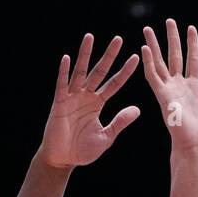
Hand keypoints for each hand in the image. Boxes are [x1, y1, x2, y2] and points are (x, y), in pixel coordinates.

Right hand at [42, 34, 139, 167]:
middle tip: (118, 39)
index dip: (124, 71)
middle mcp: (86, 96)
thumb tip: (138, 109)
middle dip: (109, 56)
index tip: (136, 57)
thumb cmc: (82, 150)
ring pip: (80, 72)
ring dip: (85, 54)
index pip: (114, 83)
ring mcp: (72, 98)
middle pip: (99, 72)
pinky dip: (64, 72)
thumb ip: (120, 122)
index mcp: (97, 103)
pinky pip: (62, 85)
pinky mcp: (59, 103)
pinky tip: (67, 58)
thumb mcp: (106, 136)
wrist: (63, 160)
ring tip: (90, 37)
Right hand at [141, 20, 197, 152]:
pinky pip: (152, 76)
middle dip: (171, 39)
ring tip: (148, 28)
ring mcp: (169, 91)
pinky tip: (144, 48)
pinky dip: (148, 62)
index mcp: (193, 90)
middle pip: (174, 57)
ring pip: (159, 63)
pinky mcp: (162, 97)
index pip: (192, 61)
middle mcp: (179, 88)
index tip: (191, 28)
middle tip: (168, 21)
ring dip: (154, 45)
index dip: (192, 45)